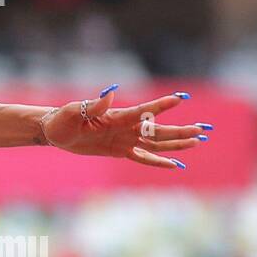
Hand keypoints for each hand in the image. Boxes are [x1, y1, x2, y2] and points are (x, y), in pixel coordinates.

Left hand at [38, 85, 211, 169]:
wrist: (54, 131)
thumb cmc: (61, 119)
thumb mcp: (72, 111)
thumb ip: (92, 105)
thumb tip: (108, 92)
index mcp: (116, 116)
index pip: (143, 111)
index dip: (160, 106)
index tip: (180, 99)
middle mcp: (124, 127)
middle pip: (157, 130)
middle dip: (180, 130)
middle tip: (202, 129)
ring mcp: (124, 139)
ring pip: (155, 143)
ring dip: (176, 143)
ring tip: (198, 141)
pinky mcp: (119, 151)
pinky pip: (143, 157)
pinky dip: (158, 161)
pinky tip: (175, 164)